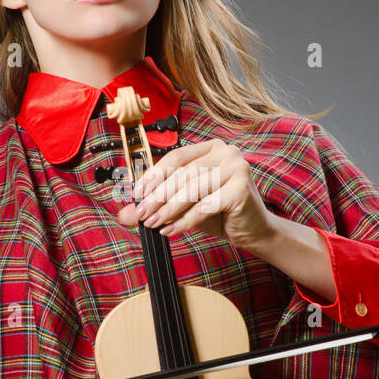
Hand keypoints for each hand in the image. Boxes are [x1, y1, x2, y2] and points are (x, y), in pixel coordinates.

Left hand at [113, 139, 276, 253]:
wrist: (253, 231)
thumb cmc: (219, 214)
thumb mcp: (183, 206)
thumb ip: (156, 205)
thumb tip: (125, 214)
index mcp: (210, 147)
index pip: (174, 158)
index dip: (152, 176)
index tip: (136, 195)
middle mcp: (225, 152)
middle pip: (182, 174)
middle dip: (157, 196)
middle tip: (141, 214)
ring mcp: (236, 168)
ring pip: (192, 189)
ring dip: (168, 209)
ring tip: (154, 224)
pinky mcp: (241, 189)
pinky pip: (205, 206)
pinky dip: (185, 221)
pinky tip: (171, 231)